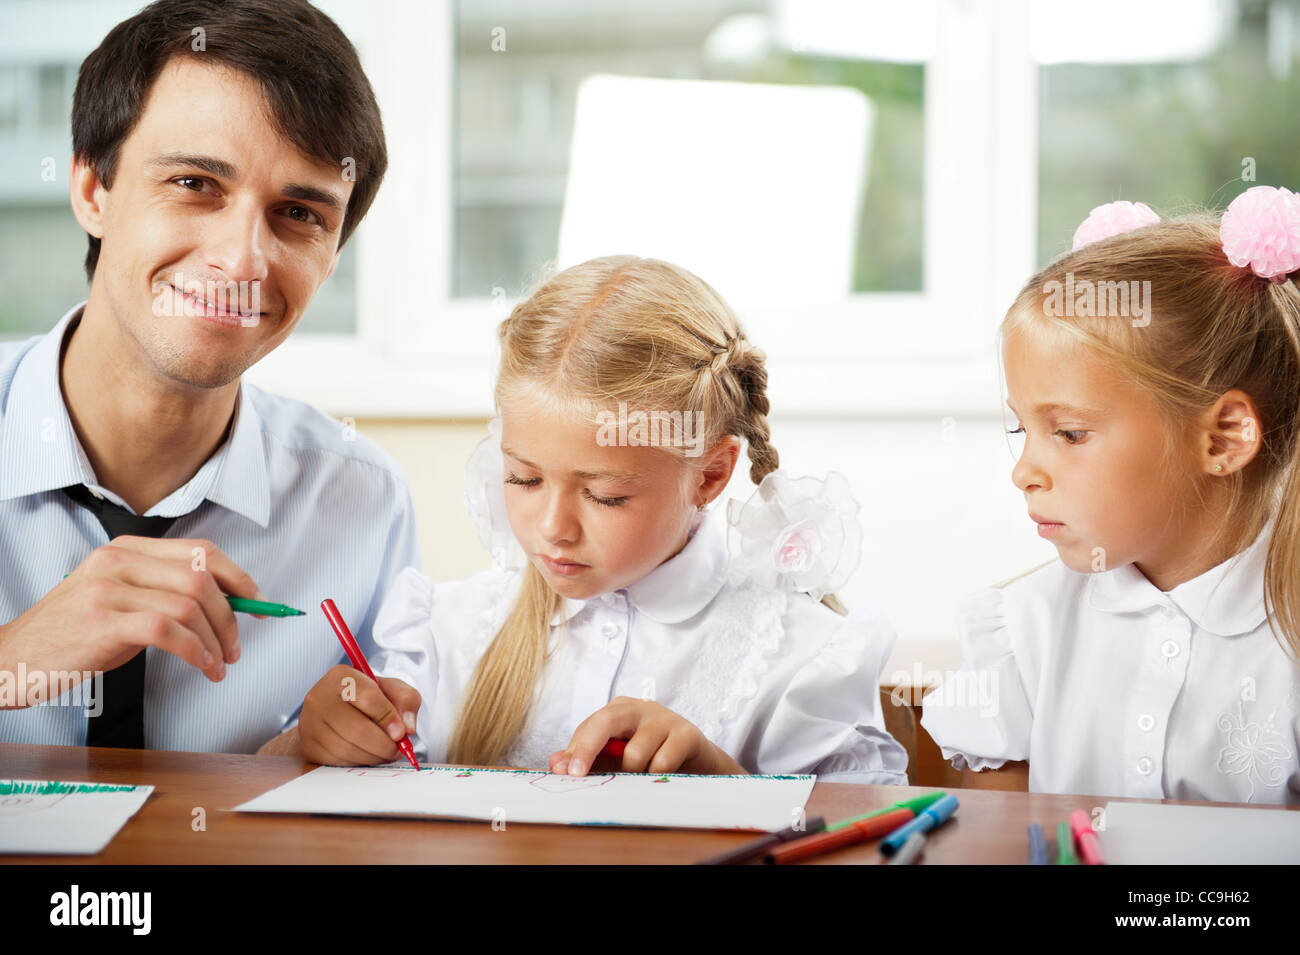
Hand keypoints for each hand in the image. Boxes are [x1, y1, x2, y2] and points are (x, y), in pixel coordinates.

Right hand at [0, 536, 265, 701]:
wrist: (11, 659)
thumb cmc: (71, 635)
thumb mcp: (119, 601)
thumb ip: (165, 594)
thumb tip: (226, 606)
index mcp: (127, 549)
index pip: (200, 551)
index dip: (238, 577)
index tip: (259, 602)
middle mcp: (118, 561)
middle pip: (202, 578)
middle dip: (232, 616)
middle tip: (237, 646)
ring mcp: (108, 589)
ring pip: (190, 605)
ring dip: (217, 640)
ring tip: (220, 664)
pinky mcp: (102, 622)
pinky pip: (169, 631)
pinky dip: (198, 652)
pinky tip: (204, 668)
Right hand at [299, 664, 421, 765]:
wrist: (334, 712)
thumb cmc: (366, 698)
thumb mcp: (390, 689)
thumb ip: (407, 700)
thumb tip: (408, 727)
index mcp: (341, 676)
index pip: (368, 697)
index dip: (388, 718)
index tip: (401, 732)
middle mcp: (319, 697)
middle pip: (356, 728)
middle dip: (383, 744)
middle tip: (397, 750)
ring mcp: (310, 722)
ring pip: (347, 749)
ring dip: (373, 756)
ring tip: (385, 753)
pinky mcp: (308, 745)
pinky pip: (337, 761)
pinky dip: (358, 762)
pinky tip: (368, 755)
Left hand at [548, 697, 745, 776]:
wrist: (697, 761)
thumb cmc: (651, 756)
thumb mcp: (617, 757)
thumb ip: (587, 759)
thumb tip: (556, 764)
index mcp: (619, 709)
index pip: (590, 725)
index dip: (575, 748)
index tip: (564, 772)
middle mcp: (641, 708)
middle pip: (606, 721)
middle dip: (588, 749)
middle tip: (578, 775)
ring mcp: (665, 718)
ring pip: (635, 752)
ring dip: (633, 774)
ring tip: (641, 778)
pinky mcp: (687, 734)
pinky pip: (662, 762)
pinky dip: (655, 776)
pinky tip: (659, 778)